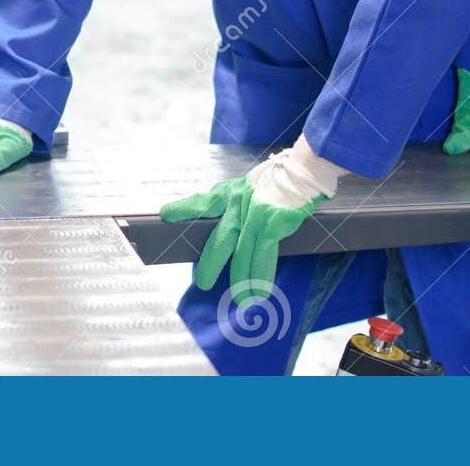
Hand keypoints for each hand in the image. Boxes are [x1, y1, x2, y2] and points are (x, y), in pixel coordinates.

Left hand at [159, 138, 340, 304]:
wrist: (303, 171)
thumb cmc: (279, 181)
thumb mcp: (249, 185)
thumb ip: (236, 203)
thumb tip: (229, 226)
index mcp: (231, 192)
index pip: (204, 201)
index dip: (184, 208)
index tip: (166, 215)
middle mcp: (238, 203)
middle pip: (219, 239)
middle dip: (210, 263)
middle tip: (202, 282)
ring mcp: (253, 214)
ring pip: (241, 253)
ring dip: (240, 279)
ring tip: (240, 299)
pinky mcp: (271, 223)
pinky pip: (262, 255)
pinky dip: (260, 276)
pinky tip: (259, 291)